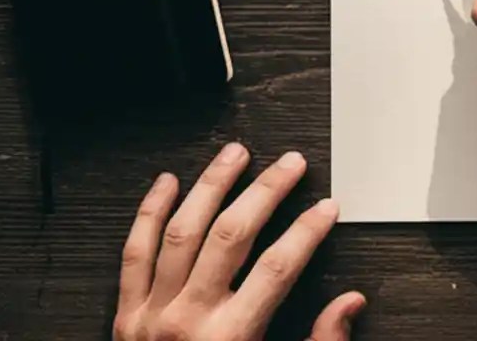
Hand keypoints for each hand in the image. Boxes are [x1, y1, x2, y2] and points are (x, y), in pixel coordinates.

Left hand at [114, 143, 364, 340]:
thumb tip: (350, 304)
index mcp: (231, 340)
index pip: (279, 268)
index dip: (308, 231)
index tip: (327, 208)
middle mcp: (188, 321)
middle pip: (232, 235)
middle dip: (266, 192)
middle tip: (291, 164)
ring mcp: (151, 316)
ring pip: (182, 231)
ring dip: (210, 186)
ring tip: (236, 155)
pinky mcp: (126, 317)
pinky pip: (133, 253)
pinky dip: (148, 213)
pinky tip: (167, 183)